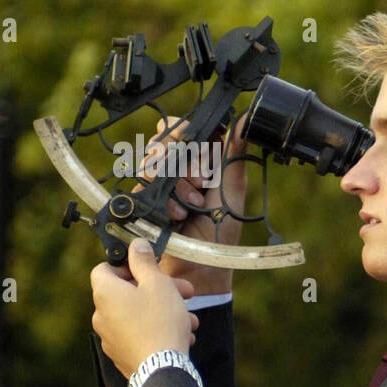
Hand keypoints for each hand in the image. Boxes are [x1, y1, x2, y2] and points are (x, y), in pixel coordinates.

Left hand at [91, 239, 200, 376]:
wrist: (162, 369)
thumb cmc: (160, 322)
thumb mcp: (158, 283)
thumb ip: (144, 261)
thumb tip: (136, 245)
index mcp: (105, 293)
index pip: (104, 268)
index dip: (128, 265)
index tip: (150, 269)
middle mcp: (101, 314)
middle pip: (126, 292)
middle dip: (158, 289)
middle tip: (185, 292)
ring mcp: (110, 337)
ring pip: (137, 314)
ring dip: (163, 311)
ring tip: (190, 318)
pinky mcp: (121, 354)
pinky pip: (139, 334)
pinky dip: (157, 330)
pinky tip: (181, 334)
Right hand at [134, 113, 250, 293]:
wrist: (201, 266)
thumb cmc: (220, 231)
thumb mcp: (233, 189)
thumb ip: (234, 154)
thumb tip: (244, 121)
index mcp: (201, 160)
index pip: (182, 129)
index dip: (186, 136)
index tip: (200, 155)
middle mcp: (177, 168)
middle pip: (162, 141)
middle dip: (182, 163)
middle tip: (200, 185)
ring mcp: (159, 184)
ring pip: (150, 162)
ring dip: (175, 184)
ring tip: (191, 206)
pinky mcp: (145, 200)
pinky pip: (142, 186)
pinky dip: (163, 200)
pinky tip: (177, 216)